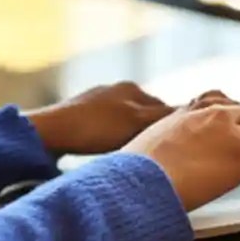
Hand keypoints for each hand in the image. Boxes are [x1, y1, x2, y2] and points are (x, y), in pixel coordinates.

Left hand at [25, 82, 172, 155]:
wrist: (49, 132)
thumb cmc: (95, 128)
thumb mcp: (135, 124)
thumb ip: (162, 118)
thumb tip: (190, 111)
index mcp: (131, 89)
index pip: (162, 107)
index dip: (170, 125)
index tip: (176, 141)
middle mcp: (114, 90)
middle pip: (142, 113)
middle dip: (148, 129)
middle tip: (153, 149)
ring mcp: (94, 101)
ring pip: (122, 120)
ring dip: (127, 134)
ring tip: (128, 151)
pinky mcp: (77, 114)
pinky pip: (102, 126)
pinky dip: (108, 136)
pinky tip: (103, 149)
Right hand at [121, 91, 239, 210]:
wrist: (138, 180)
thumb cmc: (139, 165)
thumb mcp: (155, 132)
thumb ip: (173, 128)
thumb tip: (173, 140)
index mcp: (196, 110)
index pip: (230, 104)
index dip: (237, 121)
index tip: (237, 134)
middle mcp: (218, 117)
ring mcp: (232, 138)